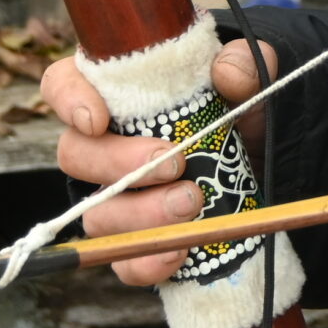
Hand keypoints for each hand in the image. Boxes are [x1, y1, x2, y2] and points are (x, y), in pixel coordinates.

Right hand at [42, 40, 276, 286]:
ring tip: (192, 203)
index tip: (98, 119)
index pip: (63, 85)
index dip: (68, 100)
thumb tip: (228, 71)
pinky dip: (147, 261)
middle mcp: (104, 146)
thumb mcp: (251, 78)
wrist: (264, 159)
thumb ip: (244, 64)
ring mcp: (116, 198)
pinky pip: (123, 262)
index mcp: (117, 94)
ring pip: (97, 213)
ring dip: (142, 213)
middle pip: (75, 155)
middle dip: (119, 162)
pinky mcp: (136, 241)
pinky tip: (180, 251)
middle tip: (174, 162)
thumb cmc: (239, 107)